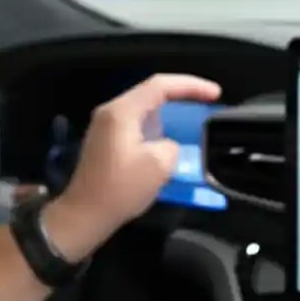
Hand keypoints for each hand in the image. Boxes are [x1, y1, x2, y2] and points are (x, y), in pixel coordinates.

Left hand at [42, 74, 220, 260]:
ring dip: (169, 110)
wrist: (84, 214)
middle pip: (150, 92)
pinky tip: (169, 135)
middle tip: (208, 100)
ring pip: (143, 108)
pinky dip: (156, 124)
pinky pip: (136, 122)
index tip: (215, 93)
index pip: (160, 85)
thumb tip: (166, 145)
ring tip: (193, 115)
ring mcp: (105, 125)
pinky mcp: (106, 141)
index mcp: (121, 111)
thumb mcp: (159, 166)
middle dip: (181, 94)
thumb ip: (171, 146)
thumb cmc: (120, 189)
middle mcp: (111, 112)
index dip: (190, 86)